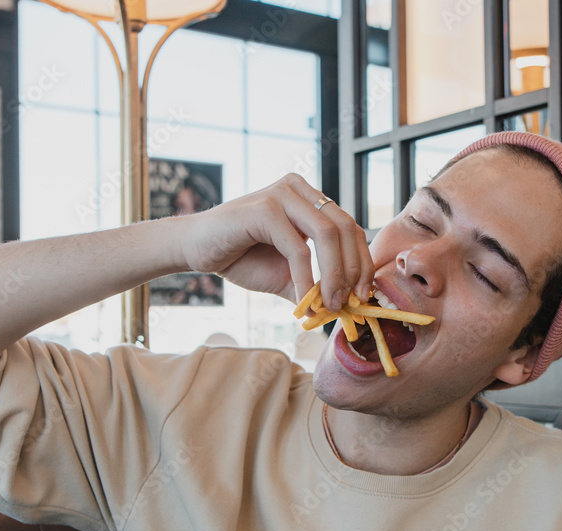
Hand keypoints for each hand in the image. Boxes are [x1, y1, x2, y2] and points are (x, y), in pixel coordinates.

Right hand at [176, 174, 373, 310]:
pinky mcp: (265, 209)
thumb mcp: (287, 276)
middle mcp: (299, 189)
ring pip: (327, 235)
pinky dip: (305, 279)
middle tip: (350, 303)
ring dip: (334, 276)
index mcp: (309, 199)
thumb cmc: (242, 258)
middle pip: (346, 228)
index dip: (362, 263)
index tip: (364, 295)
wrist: (198, 249)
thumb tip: (342, 310)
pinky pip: (298, 249)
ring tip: (329, 305)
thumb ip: (315, 286)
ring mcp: (282, 194)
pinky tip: (303, 301)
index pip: (351, 227)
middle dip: (354, 270)